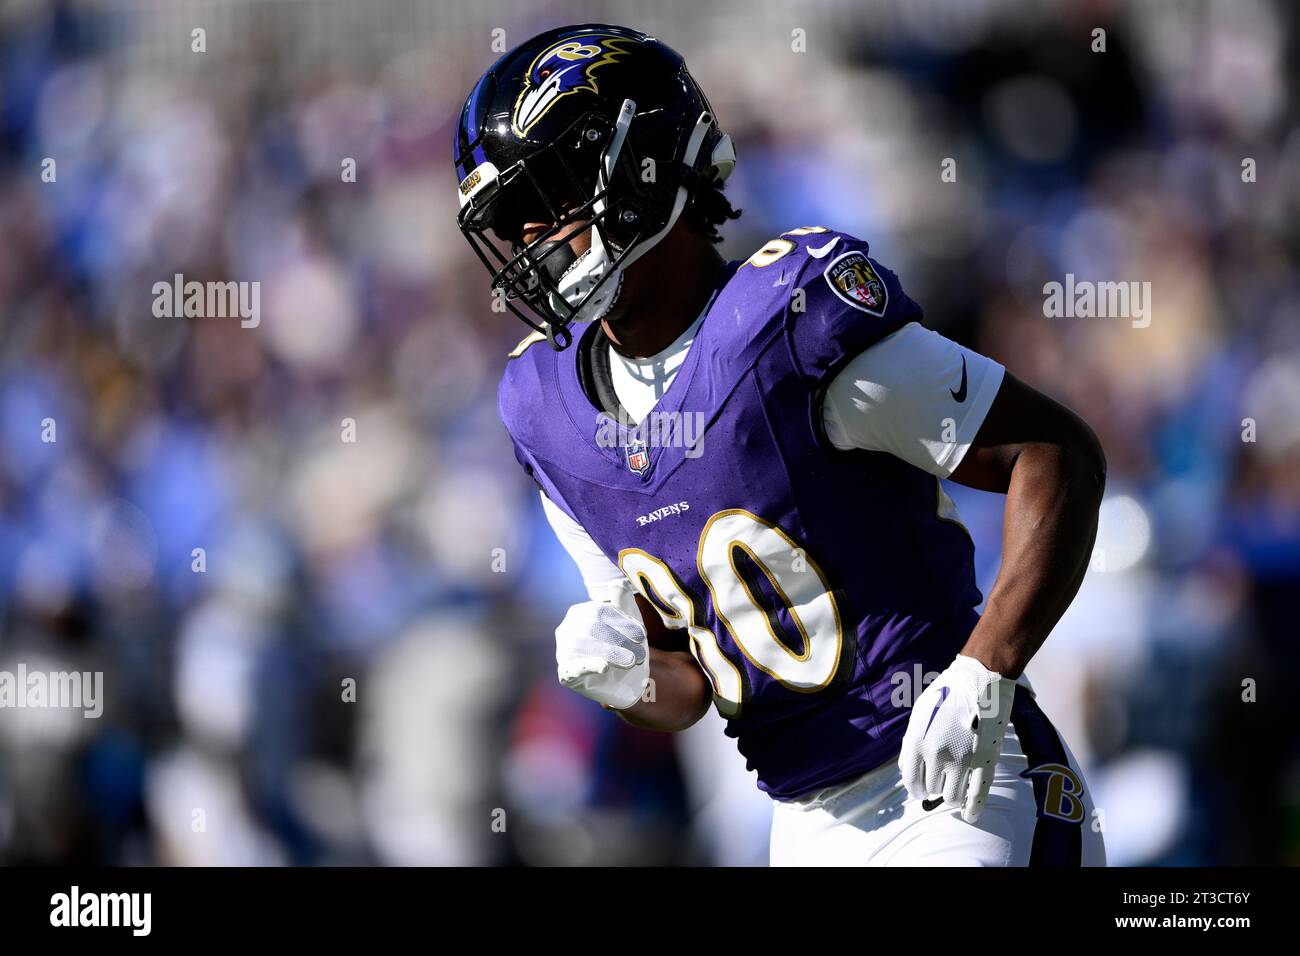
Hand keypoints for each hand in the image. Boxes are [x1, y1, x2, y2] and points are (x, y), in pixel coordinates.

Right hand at [554, 588, 648, 709]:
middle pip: (591, 628)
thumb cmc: (625, 646)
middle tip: (640, 654)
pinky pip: (572, 668)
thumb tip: (618, 582)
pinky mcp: (566, 674)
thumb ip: (624, 602)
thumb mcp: (629, 622)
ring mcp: (563, 651)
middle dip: (619, 640)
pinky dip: (589, 665)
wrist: (625, 680)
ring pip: (582, 647)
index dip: (622, 622)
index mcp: (580, 612)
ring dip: (611, 653)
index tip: (642, 636)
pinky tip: (605, 666)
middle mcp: (567, 629)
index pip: (598, 612)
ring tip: (631, 661)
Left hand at [898, 654, 1015, 822]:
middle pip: (931, 788)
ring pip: (951, 795)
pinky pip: (976, 793)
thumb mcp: (919, 715)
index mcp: (916, 742)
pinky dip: (972, 808)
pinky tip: (969, 814)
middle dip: (934, 786)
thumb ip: (911, 743)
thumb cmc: (945, 695)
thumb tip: (906, 768)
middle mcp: (936, 754)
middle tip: (939, 780)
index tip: (920, 791)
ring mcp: (961, 759)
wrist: (978, 681)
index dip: (915, 789)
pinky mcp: (984, 760)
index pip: (911, 781)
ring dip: (951, 794)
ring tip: (953, 786)